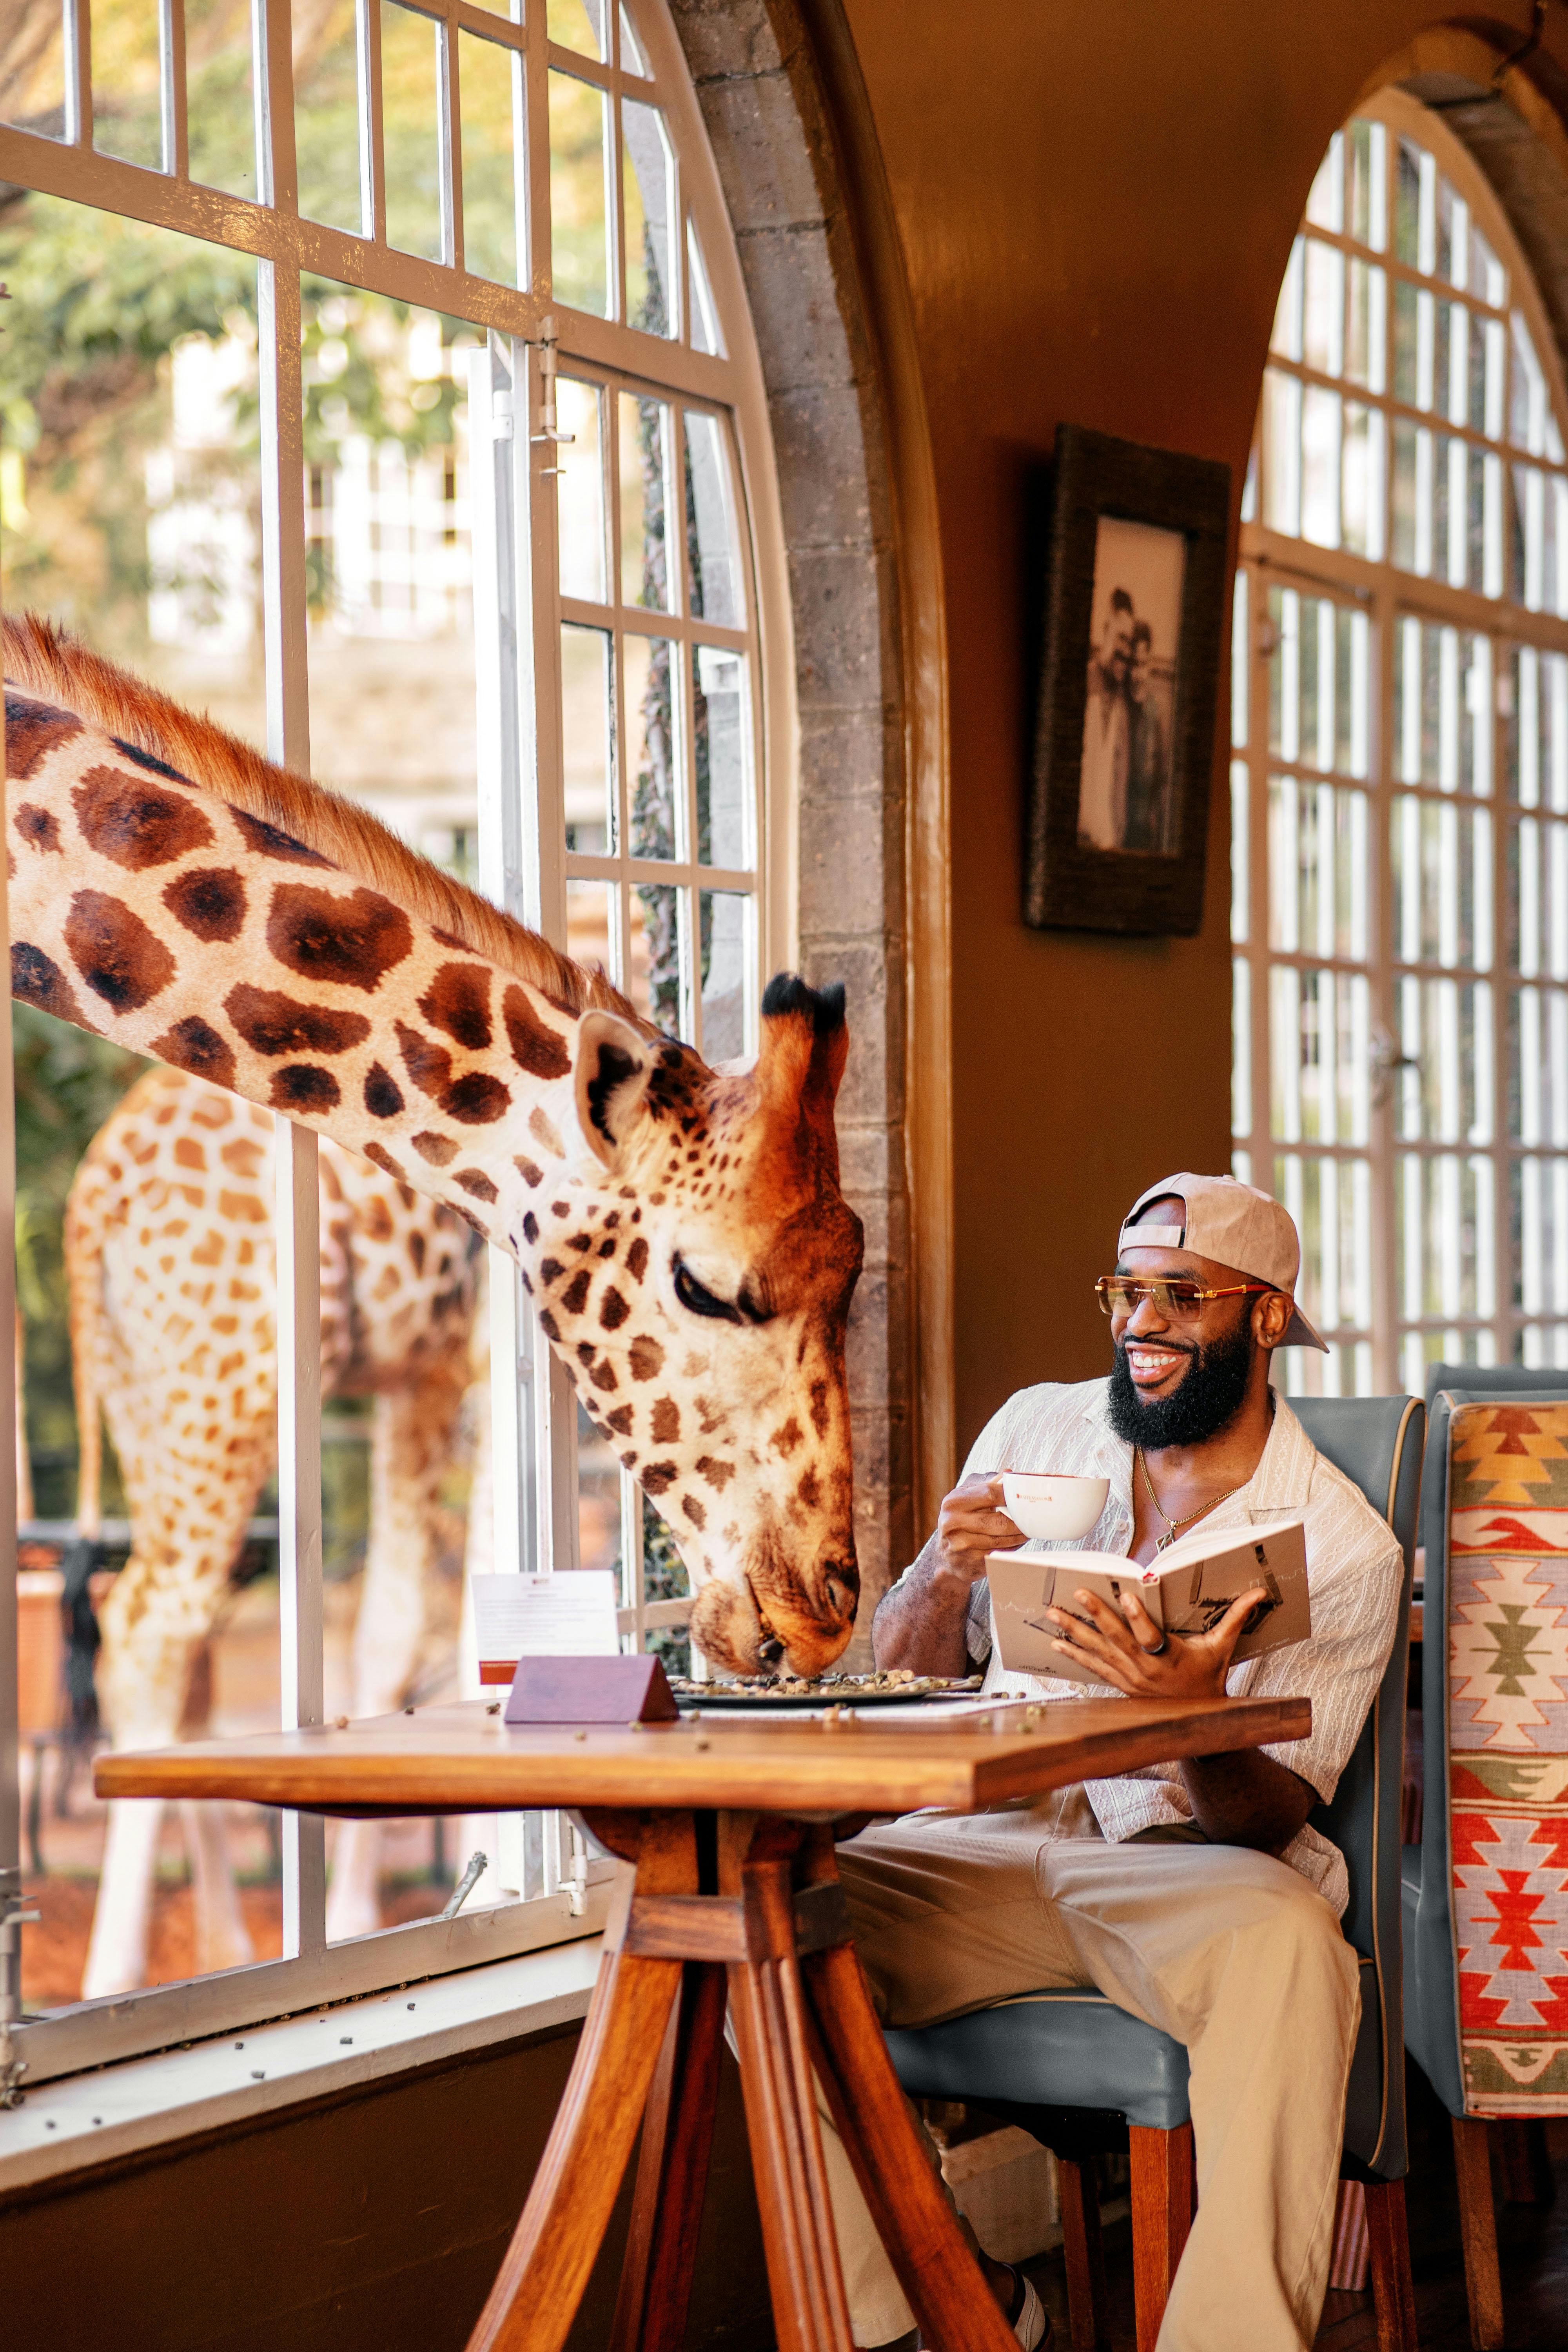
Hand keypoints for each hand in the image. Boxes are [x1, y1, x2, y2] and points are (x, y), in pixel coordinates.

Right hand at [931, 1474, 1025, 1591]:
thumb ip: (986, 1482)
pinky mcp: (971, 1562)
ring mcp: (961, 1545)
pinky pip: (1000, 1553)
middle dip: (1019, 1521)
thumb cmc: (959, 1519)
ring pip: (1001, 1539)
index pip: (989, 1493)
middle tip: (1031, 1517)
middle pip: (998, 1521)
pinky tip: (1016, 1542)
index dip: (1009, 1495)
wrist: (945, 1556)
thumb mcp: (965, 1496)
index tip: (1023, 1496)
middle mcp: (953, 1523)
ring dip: (1019, 1536)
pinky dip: (1012, 1548)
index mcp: (953, 1502)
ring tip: (1027, 1530)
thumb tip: (1009, 1474)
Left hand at [1045, 1583, 1270, 1701]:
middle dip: (1096, 1615)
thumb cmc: (1209, 1676)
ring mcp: (1129, 1677)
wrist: (1197, 1719)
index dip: (1137, 1617)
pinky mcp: (1120, 1683)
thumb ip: (1236, 1617)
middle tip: (1078, 1593)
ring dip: (1074, 1632)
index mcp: (1170, 1658)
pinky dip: (1075, 1655)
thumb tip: (1260, 1592)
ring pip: (1099, 1651)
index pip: (1151, 1635)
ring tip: (1053, 1613)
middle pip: (1117, 1639)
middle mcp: (1146, 1669)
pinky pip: (1094, 1667)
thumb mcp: (1223, 1647)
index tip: (1125, 1595)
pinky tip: (1056, 1642)